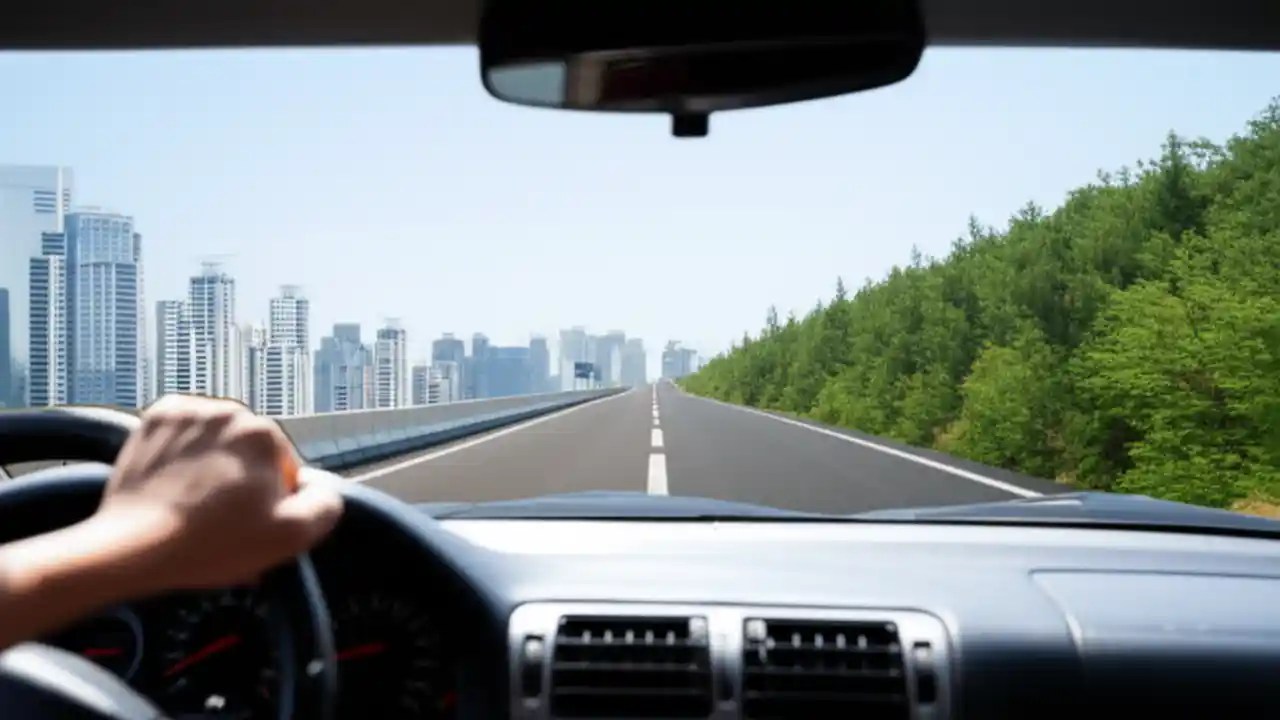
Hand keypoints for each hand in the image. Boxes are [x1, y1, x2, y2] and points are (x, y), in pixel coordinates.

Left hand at [93, 394, 342, 592]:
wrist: (131, 547)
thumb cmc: (212, 544)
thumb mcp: (290, 536)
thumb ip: (325, 504)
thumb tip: (318, 483)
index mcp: (264, 432)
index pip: (284, 467)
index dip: (272, 500)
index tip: (249, 524)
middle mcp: (228, 410)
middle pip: (249, 450)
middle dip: (243, 479)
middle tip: (221, 519)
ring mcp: (187, 412)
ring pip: (218, 440)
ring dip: (215, 464)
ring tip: (195, 503)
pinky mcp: (154, 418)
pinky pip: (186, 432)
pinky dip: (186, 452)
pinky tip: (177, 482)